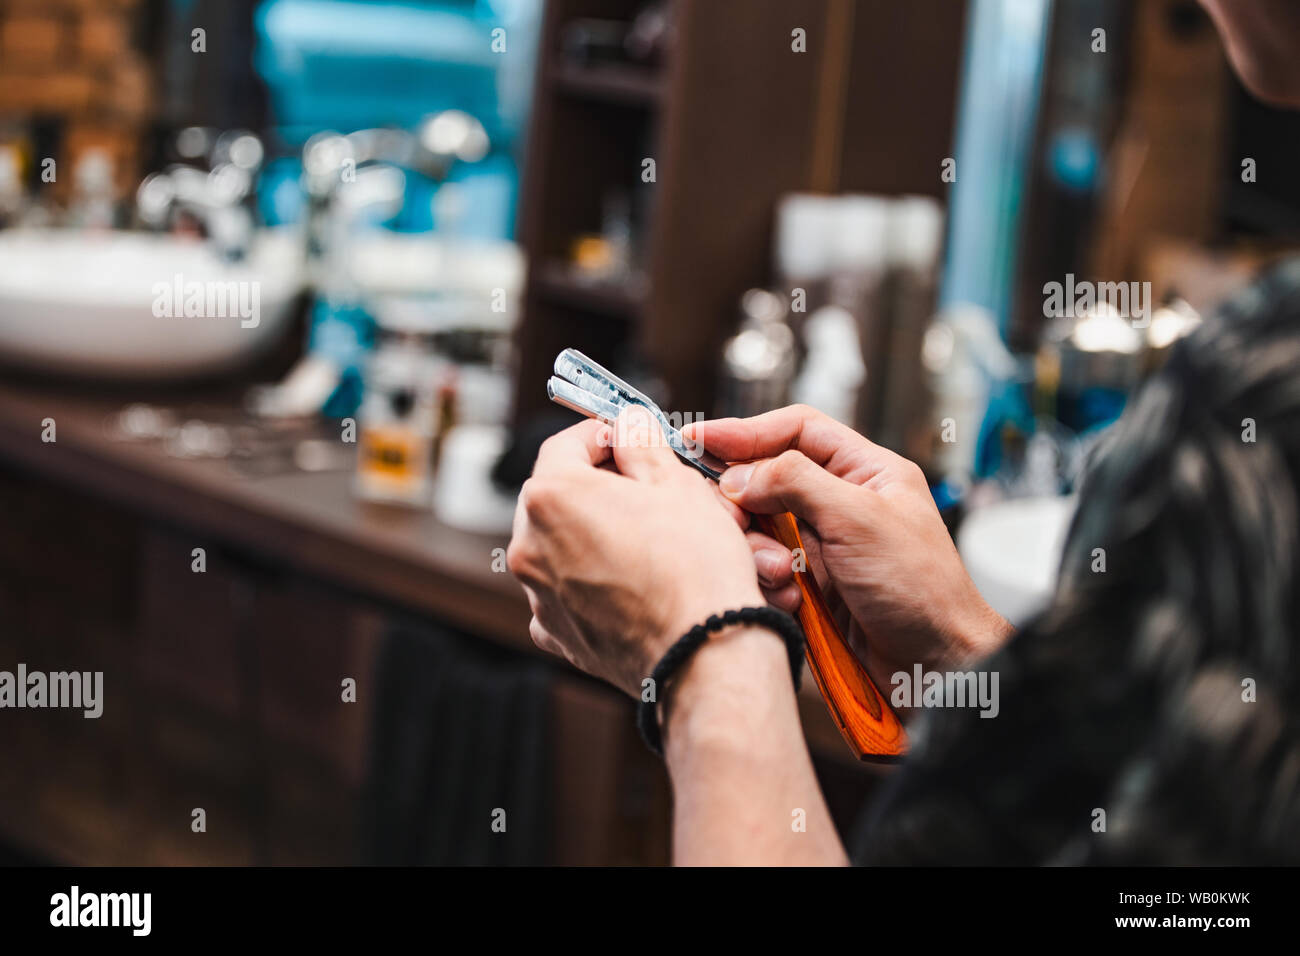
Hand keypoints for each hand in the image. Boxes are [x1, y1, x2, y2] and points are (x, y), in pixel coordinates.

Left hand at [507, 407, 764, 696]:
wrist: (704, 653)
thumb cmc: (695, 566)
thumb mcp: (676, 483)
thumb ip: (642, 443)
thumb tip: (627, 424)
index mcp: (551, 496)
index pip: (565, 445)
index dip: (602, 436)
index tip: (629, 439)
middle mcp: (529, 545)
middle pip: (558, 496)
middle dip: (598, 487)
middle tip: (643, 488)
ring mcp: (538, 594)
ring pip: (562, 544)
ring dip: (595, 533)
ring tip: (645, 537)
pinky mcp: (557, 633)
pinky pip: (566, 592)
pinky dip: (591, 581)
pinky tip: (631, 581)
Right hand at [685, 405, 1011, 693]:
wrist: (935, 668)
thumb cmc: (921, 589)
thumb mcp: (859, 518)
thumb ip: (795, 482)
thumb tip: (738, 475)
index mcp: (865, 471)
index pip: (796, 430)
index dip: (745, 431)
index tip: (697, 440)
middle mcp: (840, 503)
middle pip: (766, 479)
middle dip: (743, 502)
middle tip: (730, 521)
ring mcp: (822, 546)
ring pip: (758, 529)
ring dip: (756, 551)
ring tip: (778, 575)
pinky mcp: (808, 586)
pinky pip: (763, 571)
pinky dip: (767, 584)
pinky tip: (791, 602)